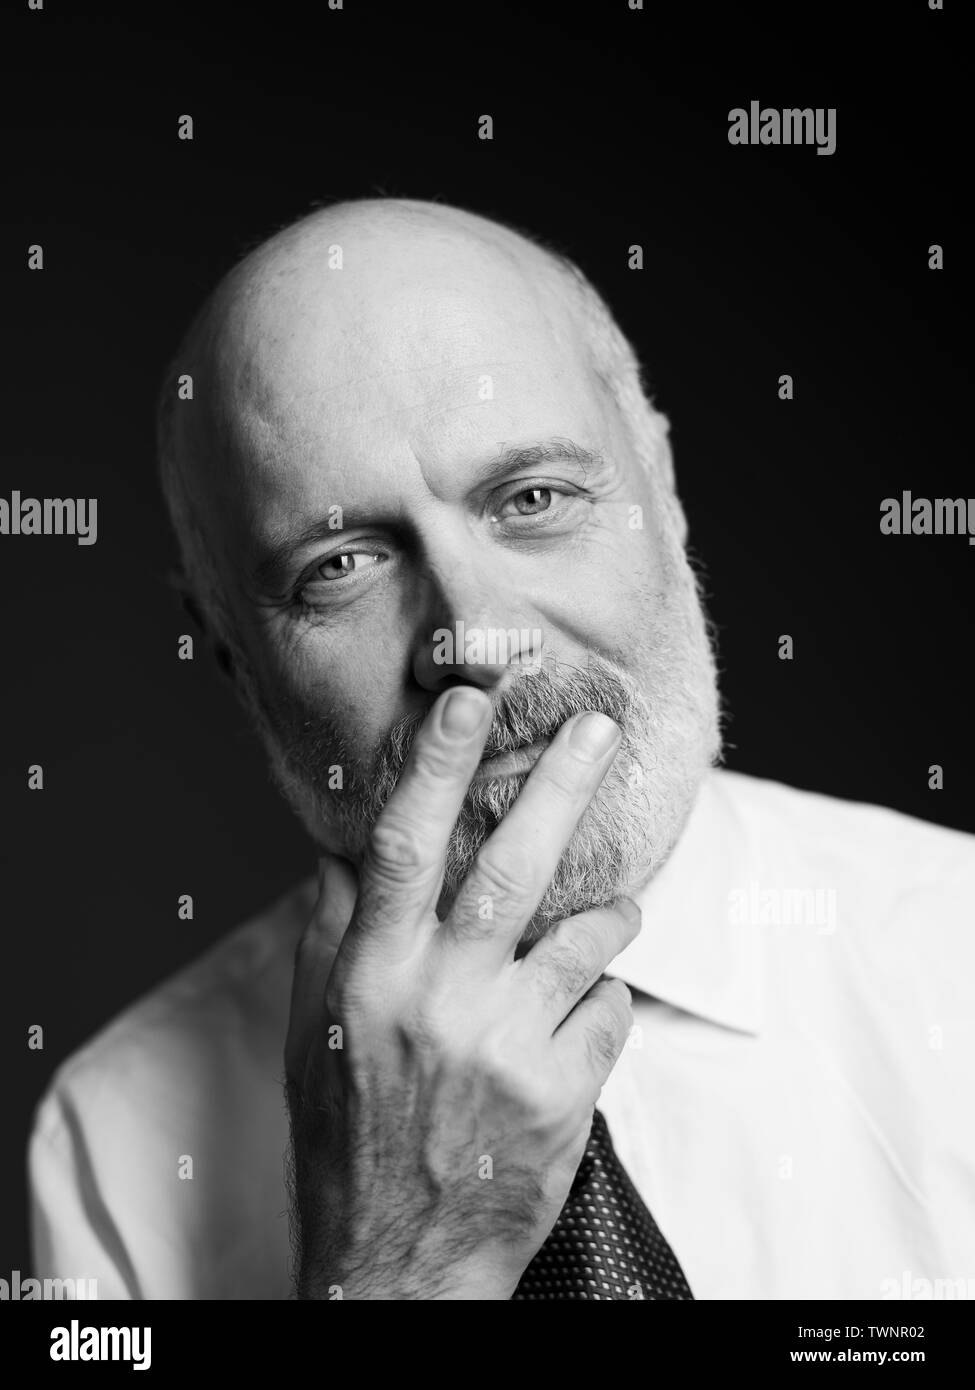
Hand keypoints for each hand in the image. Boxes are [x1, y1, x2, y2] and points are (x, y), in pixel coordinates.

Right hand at [284, 686, 639, 1299]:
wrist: (397, 1264)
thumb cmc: (349, 1140)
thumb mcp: (314, 1036)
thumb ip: (332, 935)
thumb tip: (344, 850)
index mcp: (370, 979)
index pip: (402, 848)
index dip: (437, 765)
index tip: (467, 699)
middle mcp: (439, 1004)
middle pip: (512, 869)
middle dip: (560, 785)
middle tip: (599, 728)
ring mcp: (507, 1049)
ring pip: (587, 937)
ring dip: (610, 914)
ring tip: (615, 909)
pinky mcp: (563, 1094)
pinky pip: (610, 1010)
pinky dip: (604, 1000)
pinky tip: (578, 1020)